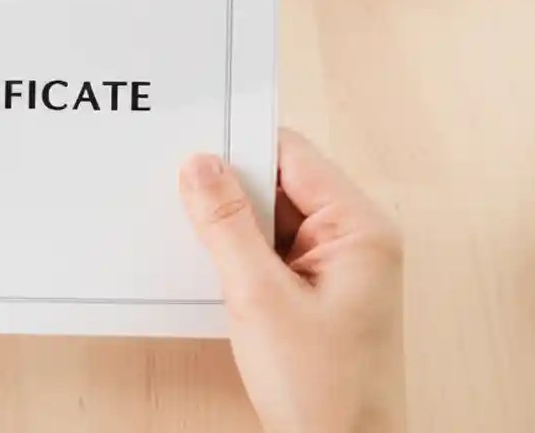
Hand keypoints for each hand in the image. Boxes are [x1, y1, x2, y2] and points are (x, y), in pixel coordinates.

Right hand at [178, 128, 404, 432]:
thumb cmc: (323, 389)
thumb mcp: (260, 298)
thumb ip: (226, 225)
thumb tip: (199, 164)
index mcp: (359, 227)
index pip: (292, 155)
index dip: (240, 146)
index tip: (188, 147)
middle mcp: (352, 238)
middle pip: (277, 183)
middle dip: (227, 188)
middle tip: (175, 192)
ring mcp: (333, 266)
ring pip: (266, 218)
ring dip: (227, 225)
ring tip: (188, 234)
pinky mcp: (311, 290)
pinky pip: (266, 250)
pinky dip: (234, 253)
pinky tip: (206, 264)